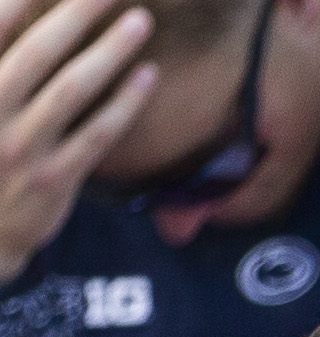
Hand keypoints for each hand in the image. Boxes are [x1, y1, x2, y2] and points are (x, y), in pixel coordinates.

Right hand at [0, 0, 154, 282]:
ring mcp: (24, 148)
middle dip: (75, 15)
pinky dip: (125, 102)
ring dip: (109, 51)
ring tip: (139, 20)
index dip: (21, 3)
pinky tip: (146, 75)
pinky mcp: (57, 177)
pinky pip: (99, 133)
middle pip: (38, 53)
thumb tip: (13, 14)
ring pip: (74, 89)